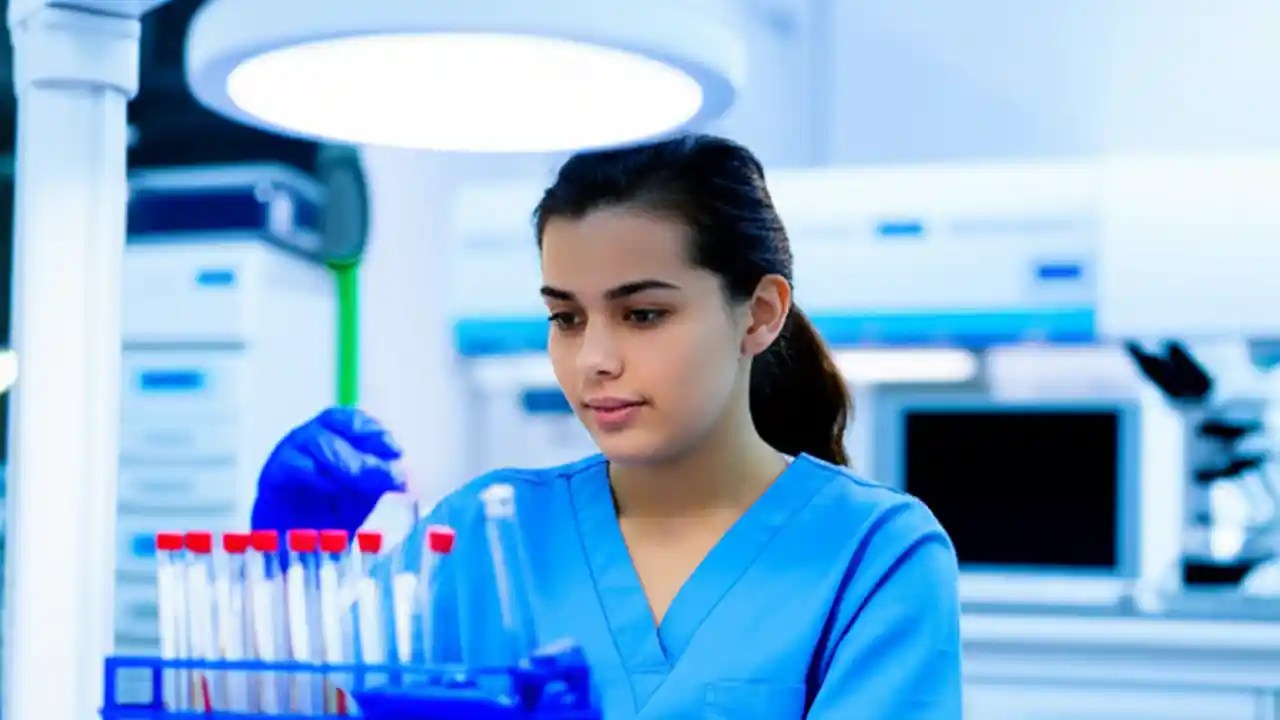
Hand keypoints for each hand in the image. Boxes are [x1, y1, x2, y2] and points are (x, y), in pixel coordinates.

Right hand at [251, 406, 404, 535]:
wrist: (292, 547)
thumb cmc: (329, 516)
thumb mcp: (363, 497)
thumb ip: (378, 483)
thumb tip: (405, 479)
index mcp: (332, 436)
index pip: (352, 419)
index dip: (374, 429)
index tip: (395, 450)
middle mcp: (309, 438)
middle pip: (335, 424)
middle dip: (365, 451)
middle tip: (386, 475)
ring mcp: (288, 454)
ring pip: (317, 440)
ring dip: (344, 462)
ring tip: (361, 483)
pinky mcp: (272, 476)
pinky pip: (293, 464)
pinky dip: (316, 475)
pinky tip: (332, 490)